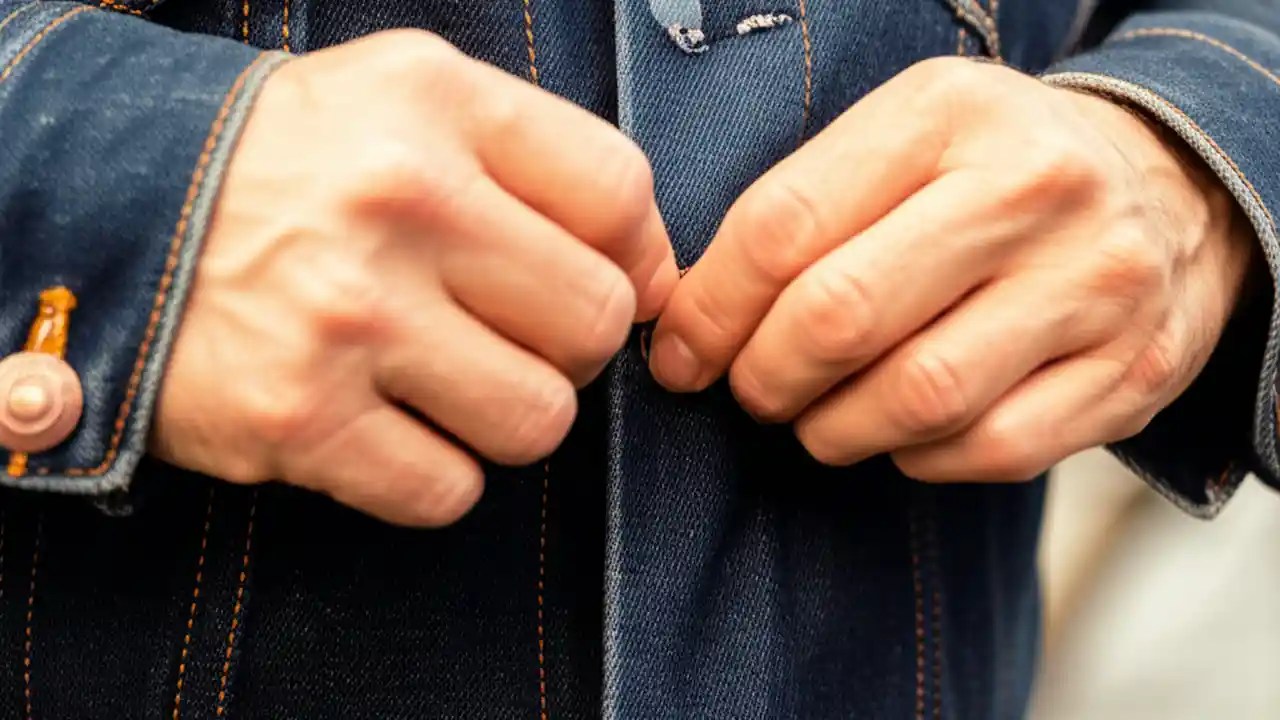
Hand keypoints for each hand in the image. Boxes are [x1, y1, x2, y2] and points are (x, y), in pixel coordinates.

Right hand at [152, 31, 677, 524]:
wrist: (112, 213)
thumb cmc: (293, 165)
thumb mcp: (407, 101)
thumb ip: (538, 160)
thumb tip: (658, 270)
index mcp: (437, 106)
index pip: (618, 195)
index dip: (639, 256)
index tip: (608, 280)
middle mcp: (397, 201)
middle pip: (597, 320)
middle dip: (573, 345)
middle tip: (514, 334)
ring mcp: (346, 315)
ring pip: (539, 419)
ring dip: (510, 415)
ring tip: (452, 382)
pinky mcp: (297, 418)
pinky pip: (447, 490)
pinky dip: (438, 475)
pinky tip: (395, 428)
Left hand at [650, 57, 1254, 480]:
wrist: (1168, 190)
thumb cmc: (991, 171)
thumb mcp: (900, 141)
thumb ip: (800, 212)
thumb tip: (688, 322)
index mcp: (949, 113)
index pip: (783, 226)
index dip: (710, 310)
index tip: (681, 355)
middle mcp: (1034, 187)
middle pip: (842, 316)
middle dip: (765, 377)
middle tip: (753, 389)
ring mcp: (1096, 282)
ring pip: (917, 397)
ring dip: (835, 429)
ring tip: (820, 416)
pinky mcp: (1132, 370)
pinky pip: (988, 450)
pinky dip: (917, 459)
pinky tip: (902, 432)